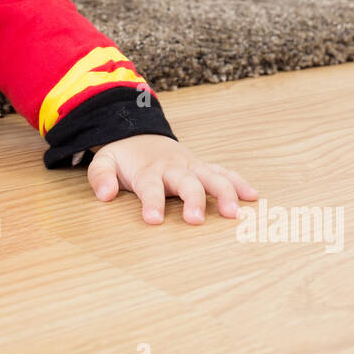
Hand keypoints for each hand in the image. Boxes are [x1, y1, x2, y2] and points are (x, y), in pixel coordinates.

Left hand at [85, 134, 257, 224]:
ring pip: (211, 177)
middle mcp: (173, 168)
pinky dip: (238, 183)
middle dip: (192, 200)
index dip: (152, 203)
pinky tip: (252, 196)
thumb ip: (100, 177)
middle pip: (186, 182)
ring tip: (233, 213)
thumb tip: (105, 194)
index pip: (150, 187)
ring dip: (224, 193)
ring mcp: (190, 166)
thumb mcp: (104, 161)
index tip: (153, 220)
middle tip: (195, 220)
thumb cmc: (124, 156)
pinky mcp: (201, 167)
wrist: (140, 133)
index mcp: (148, 170)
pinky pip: (223, 173)